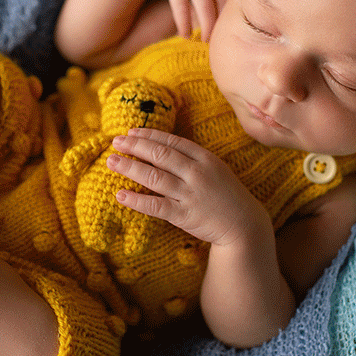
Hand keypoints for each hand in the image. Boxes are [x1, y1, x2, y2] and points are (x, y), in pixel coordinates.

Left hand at [106, 128, 270, 247]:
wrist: (244, 224)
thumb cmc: (226, 195)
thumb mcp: (215, 169)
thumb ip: (191, 159)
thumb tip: (161, 149)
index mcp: (204, 158)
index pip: (172, 141)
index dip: (149, 135)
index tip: (132, 132)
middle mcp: (196, 172)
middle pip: (159, 154)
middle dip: (135, 146)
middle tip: (116, 141)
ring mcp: (190, 193)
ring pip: (153, 176)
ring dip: (129, 167)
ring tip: (112, 161)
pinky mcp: (184, 214)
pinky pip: (155, 205)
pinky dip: (136, 200)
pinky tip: (120, 195)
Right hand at [138, 0, 238, 40]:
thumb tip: (241, 6)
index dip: (243, 6)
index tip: (245, 26)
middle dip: (224, 21)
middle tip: (224, 41)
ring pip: (204, 3)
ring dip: (206, 24)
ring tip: (205, 40)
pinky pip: (181, 4)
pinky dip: (184, 21)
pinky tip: (184, 35)